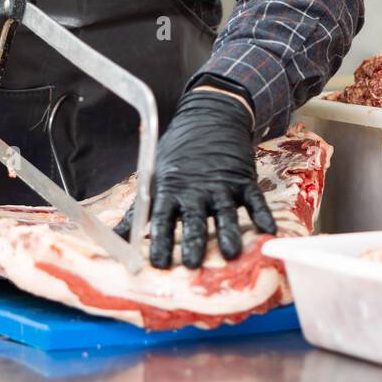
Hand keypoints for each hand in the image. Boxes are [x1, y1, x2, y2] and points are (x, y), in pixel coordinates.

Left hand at [115, 88, 276, 268]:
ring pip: (226, 212)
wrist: (210, 117)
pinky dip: (261, 214)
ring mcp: (222, 184)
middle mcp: (196, 190)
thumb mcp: (153, 177)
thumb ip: (137, 211)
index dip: (161, 241)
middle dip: (194, 242)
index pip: (162, 219)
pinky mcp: (243, 179)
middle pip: (194, 219)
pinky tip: (267, 231)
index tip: (158, 264)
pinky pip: (254, 199)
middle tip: (193, 264)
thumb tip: (114, 239)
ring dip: (228, 233)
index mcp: (170, 190)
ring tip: (231, 254)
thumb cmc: (178, 154)